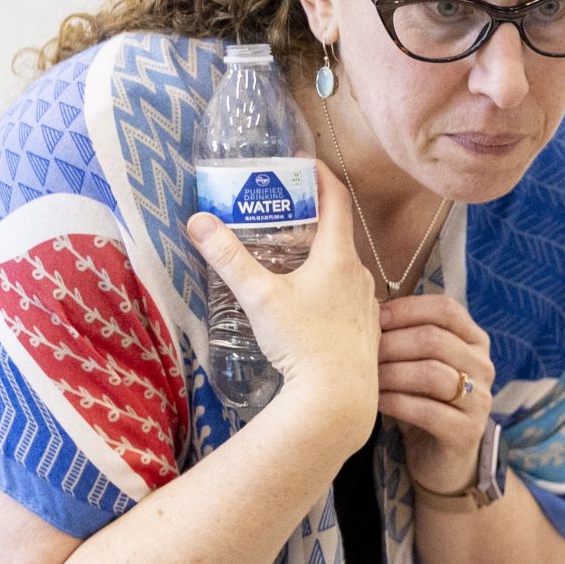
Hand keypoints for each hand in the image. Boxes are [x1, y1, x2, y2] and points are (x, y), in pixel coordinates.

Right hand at [186, 165, 376, 433]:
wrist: (338, 399)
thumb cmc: (303, 343)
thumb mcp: (259, 297)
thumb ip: (229, 258)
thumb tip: (198, 221)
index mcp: (339, 257)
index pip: (337, 199)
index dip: (320, 175)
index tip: (302, 164)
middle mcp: (360, 276)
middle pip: (338, 233)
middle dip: (310, 219)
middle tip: (281, 213)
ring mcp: (366, 304)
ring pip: (342, 267)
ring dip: (318, 255)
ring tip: (287, 257)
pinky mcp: (365, 329)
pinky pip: (346, 295)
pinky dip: (326, 286)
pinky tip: (305, 301)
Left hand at [377, 290, 495, 494]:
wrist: (441, 458)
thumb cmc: (422, 402)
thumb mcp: (417, 364)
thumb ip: (405, 336)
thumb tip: (364, 306)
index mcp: (474, 341)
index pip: (446, 309)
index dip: (406, 309)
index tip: (373, 318)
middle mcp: (483, 366)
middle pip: (435, 339)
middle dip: (391, 344)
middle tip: (359, 353)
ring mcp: (480, 400)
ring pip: (431, 374)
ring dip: (390, 374)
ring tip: (365, 379)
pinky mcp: (468, 431)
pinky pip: (427, 411)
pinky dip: (395, 403)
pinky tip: (375, 402)